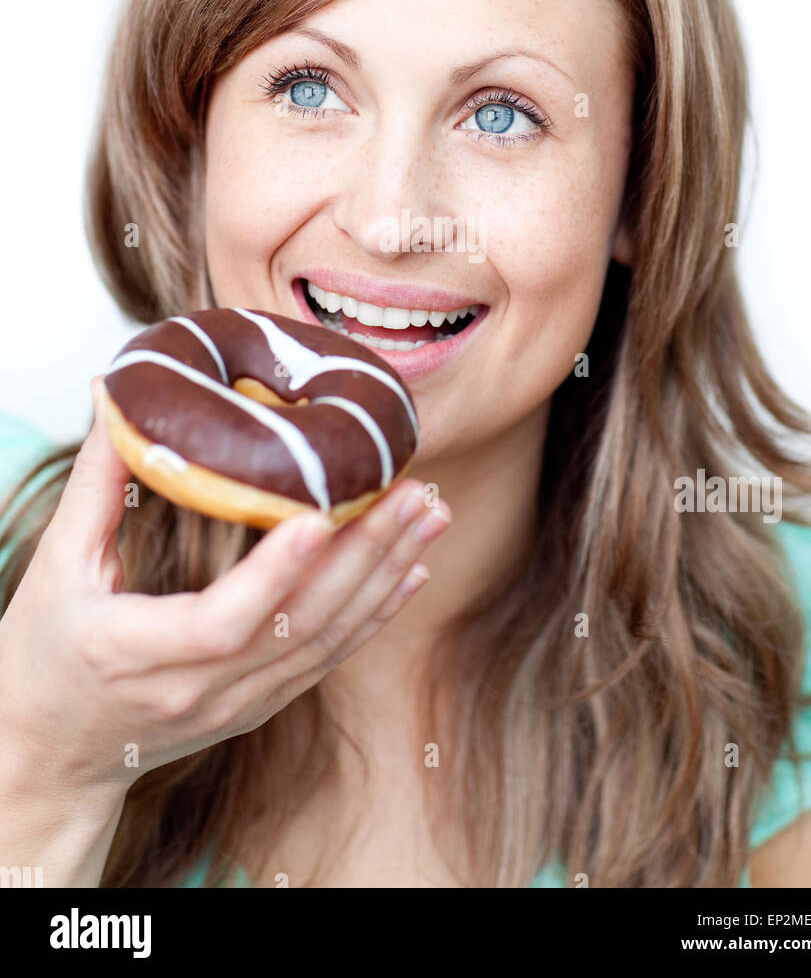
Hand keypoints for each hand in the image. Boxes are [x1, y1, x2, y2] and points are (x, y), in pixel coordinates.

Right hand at [0, 376, 449, 793]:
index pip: (222, 621)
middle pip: (300, 625)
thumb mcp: (56, 568)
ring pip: (327, 641)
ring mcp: (235, 704)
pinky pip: (327, 660)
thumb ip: (98, 483)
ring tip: (431, 515)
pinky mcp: (256, 706)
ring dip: (386, 575)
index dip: (275, 572)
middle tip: (417, 493)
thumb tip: (117, 392)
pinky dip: (374, 615)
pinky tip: (411, 571)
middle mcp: (198, 689)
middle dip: (367, 555)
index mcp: (137, 652)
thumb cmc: (44, 658)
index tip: (319, 516)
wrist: (46, 753)